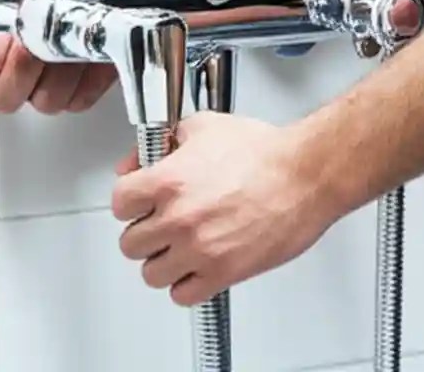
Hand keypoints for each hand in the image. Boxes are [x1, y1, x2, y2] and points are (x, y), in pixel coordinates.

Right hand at [0, 0, 124, 113]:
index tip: (2, 40)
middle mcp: (15, 67)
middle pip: (2, 97)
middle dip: (18, 72)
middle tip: (31, 42)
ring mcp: (48, 83)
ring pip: (41, 102)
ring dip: (54, 73)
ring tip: (64, 41)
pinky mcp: (79, 92)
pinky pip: (74, 102)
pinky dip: (82, 80)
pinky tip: (84, 53)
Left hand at [111, 112, 341, 305]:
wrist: (305, 175)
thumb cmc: (263, 152)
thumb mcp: (202, 128)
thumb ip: (161, 144)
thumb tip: (135, 163)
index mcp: (168, 181)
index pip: (118, 204)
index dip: (129, 203)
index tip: (139, 204)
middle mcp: (178, 218)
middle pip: (130, 243)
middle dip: (144, 233)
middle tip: (159, 226)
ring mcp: (199, 249)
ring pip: (151, 274)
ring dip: (162, 262)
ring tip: (177, 249)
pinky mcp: (223, 272)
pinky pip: (182, 295)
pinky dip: (186, 285)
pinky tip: (196, 268)